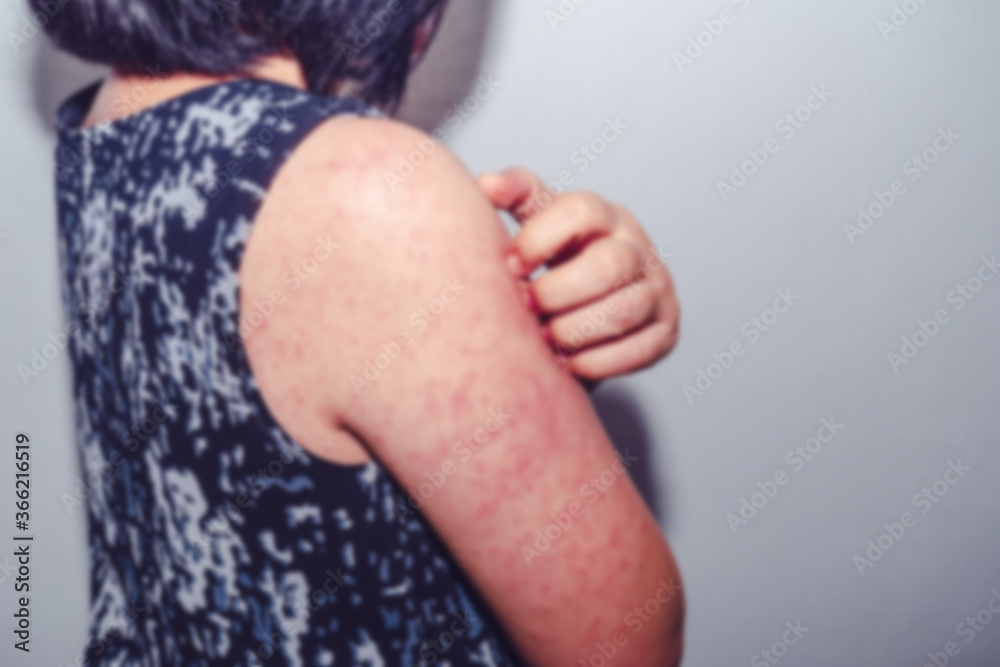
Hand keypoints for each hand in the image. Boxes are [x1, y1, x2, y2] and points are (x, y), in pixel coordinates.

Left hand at [477, 167, 679, 384]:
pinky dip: (596, 362)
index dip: (539, 238)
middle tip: (527, 306)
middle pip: (607, 266)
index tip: (511, 264)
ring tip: (544, 338)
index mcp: (606, 216)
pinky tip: (567, 362)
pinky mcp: (665, 330)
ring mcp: (658, 290)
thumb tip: (489, 184)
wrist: (595, 302)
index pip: (580, 211)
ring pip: (623, 312)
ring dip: (573, 331)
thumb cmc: (562, 257)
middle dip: (557, 292)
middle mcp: (638, 248)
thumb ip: (517, 196)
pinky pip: (637, 351)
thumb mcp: (541, 221)